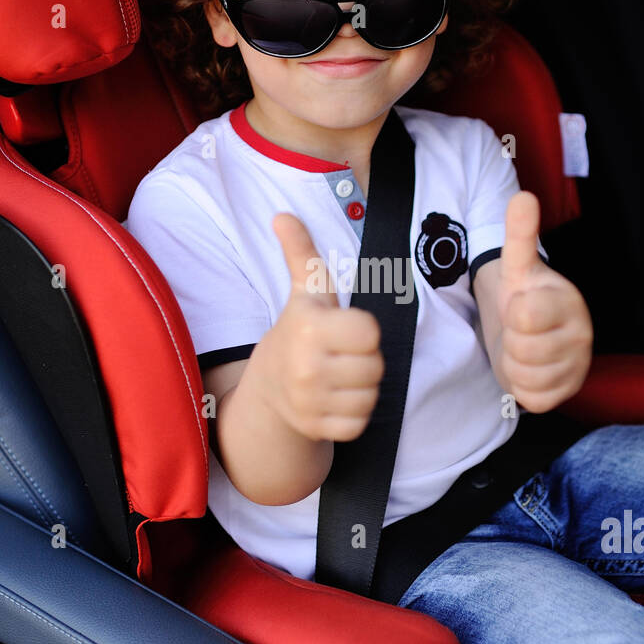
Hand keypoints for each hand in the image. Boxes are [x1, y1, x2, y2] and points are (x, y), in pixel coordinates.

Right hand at [260, 213, 383, 441]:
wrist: (268, 389)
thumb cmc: (298, 332)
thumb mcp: (304, 292)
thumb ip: (301, 253)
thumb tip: (282, 215)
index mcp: (309, 328)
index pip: (370, 333)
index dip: (364, 331)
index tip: (344, 329)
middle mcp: (306, 367)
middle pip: (375, 367)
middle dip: (365, 361)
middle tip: (342, 355)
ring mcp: (309, 401)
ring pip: (370, 397)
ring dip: (362, 388)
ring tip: (339, 376)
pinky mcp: (315, 428)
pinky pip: (359, 423)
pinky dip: (353, 414)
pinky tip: (336, 399)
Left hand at [496, 191, 592, 411]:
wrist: (530, 333)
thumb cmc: (525, 297)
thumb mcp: (517, 266)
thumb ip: (519, 233)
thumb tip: (522, 196)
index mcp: (569, 302)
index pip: (526, 315)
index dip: (514, 311)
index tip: (522, 302)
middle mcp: (581, 335)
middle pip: (522, 348)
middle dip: (512, 339)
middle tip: (521, 329)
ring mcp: (576, 367)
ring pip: (526, 375)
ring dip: (514, 363)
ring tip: (524, 347)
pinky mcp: (565, 393)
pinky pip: (532, 398)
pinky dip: (521, 386)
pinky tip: (529, 369)